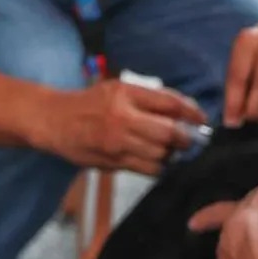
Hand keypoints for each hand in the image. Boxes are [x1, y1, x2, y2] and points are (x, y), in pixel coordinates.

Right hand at [55, 80, 207, 175]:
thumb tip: (185, 110)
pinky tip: (160, 160)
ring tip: (174, 150)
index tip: (201, 118)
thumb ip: (149, 98)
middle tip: (191, 139)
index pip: (169, 103)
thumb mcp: (119, 89)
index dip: (191, 112)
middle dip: (186, 138)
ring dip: (173, 154)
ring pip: (160, 154)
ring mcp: (117, 143)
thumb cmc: (91, 102)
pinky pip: (147, 169)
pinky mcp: (112, 162)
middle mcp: (122, 118)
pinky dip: (159, 166)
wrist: (55, 121)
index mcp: (126, 94)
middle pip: (168, 133)